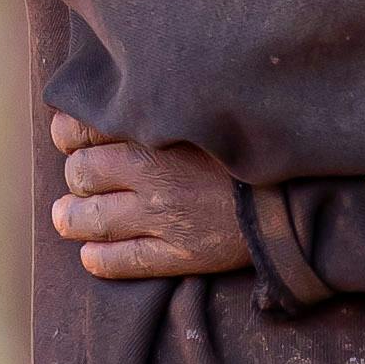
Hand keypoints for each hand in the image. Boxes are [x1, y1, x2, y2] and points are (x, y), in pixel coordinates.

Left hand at [48, 112, 252, 280]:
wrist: (298, 195)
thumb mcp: (206, 113)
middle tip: (79, 179)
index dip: (68, 133)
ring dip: (70, 218)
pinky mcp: (176, 253)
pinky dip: (96, 258)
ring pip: (90, 220)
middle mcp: (151, 173)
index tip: (69, 137)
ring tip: (66, 217)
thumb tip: (125, 102)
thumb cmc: (252, 147)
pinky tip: (92, 252)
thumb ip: (166, 107)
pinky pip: (118, 261)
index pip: (84, 128)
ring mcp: (160, 216)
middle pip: (81, 173)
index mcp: (158, 131)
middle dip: (75, 177)